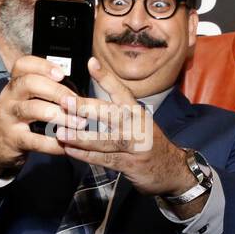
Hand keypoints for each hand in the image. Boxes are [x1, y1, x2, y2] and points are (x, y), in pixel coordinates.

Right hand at [0, 55, 85, 181]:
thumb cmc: (21, 118)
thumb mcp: (28, 100)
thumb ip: (47, 91)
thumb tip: (78, 92)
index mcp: (16, 83)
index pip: (23, 64)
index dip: (43, 66)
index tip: (62, 74)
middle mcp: (9, 96)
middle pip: (29, 83)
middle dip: (57, 91)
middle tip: (76, 102)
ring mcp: (9, 117)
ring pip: (32, 110)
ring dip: (59, 115)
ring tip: (78, 123)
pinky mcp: (13, 139)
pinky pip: (34, 140)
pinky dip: (53, 143)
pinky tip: (67, 145)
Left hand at [56, 58, 196, 198]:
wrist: (173, 170)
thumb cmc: (150, 143)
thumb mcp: (139, 123)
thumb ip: (118, 113)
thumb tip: (87, 104)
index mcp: (137, 112)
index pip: (121, 91)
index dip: (106, 77)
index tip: (91, 63)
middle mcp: (137, 126)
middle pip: (111, 114)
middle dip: (87, 107)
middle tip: (65, 101)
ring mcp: (135, 146)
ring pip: (106, 140)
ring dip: (81, 136)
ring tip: (61, 132)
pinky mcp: (130, 165)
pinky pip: (106, 159)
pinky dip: (87, 156)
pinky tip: (70, 150)